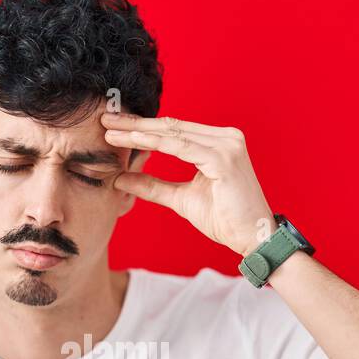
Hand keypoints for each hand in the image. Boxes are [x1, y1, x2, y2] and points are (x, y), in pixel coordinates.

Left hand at [102, 110, 276, 256]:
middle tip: (105, 120)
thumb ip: (154, 186)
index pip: (173, 131)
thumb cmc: (225, 219)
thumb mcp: (181, 198)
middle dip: (135, 124)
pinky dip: (154, 143)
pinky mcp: (224, 159)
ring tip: (110, 132)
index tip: (113, 128)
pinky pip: (181, 147)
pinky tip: (131, 141)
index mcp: (217, 143)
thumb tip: (120, 179)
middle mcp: (225, 138)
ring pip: (173, 134)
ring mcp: (226, 145)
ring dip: (139, 132)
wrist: (253, 238)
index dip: (142, 128)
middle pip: (171, 126)